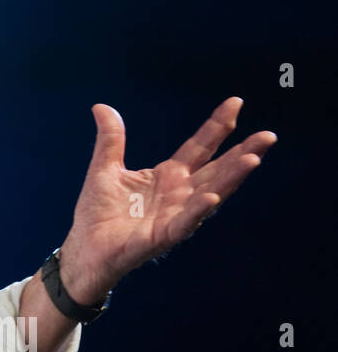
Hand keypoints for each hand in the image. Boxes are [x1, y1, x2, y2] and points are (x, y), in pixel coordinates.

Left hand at [58, 97, 275, 303]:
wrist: (84, 248)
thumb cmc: (97, 212)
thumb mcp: (104, 168)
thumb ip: (110, 139)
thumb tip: (101, 106)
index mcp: (168, 176)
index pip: (199, 147)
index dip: (217, 126)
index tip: (236, 103)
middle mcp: (179, 194)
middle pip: (217, 169)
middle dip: (243, 152)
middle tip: (267, 136)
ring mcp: (175, 215)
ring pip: (210, 193)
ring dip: (231, 178)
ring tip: (252, 159)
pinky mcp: (163, 237)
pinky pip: (185, 223)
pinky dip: (198, 211)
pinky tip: (213, 197)